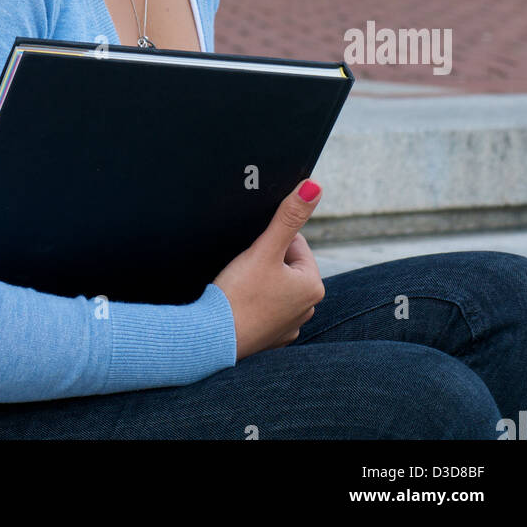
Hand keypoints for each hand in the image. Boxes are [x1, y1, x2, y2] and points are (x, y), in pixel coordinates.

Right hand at [211, 180, 325, 359]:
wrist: (213, 339)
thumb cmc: (240, 294)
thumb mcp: (264, 249)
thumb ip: (288, 217)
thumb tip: (313, 186)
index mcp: (313, 286)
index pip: (294, 244)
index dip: (269, 242)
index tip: (252, 256)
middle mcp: (307, 309)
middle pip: (284, 266)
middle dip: (264, 262)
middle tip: (244, 272)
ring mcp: (290, 326)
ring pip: (274, 287)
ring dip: (259, 283)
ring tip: (240, 289)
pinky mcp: (271, 339)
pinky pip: (264, 310)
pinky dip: (253, 304)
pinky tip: (240, 305)